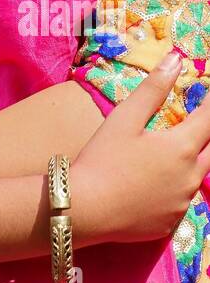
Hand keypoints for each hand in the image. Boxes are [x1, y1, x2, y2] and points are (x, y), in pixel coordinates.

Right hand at [72, 52, 209, 244]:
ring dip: (190, 161)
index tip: (208, 92)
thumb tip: (175, 59)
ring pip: (196, 177)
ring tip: (169, 153)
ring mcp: (182, 203)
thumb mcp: (125, 118)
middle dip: (205, 134)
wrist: (85, 211)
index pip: (209, 118)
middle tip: (195, 123)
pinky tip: (153, 184)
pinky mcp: (170, 223)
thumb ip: (153, 89)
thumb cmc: (103, 159)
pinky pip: (180, 200)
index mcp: (182, 148)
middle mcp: (190, 176)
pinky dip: (174, 187)